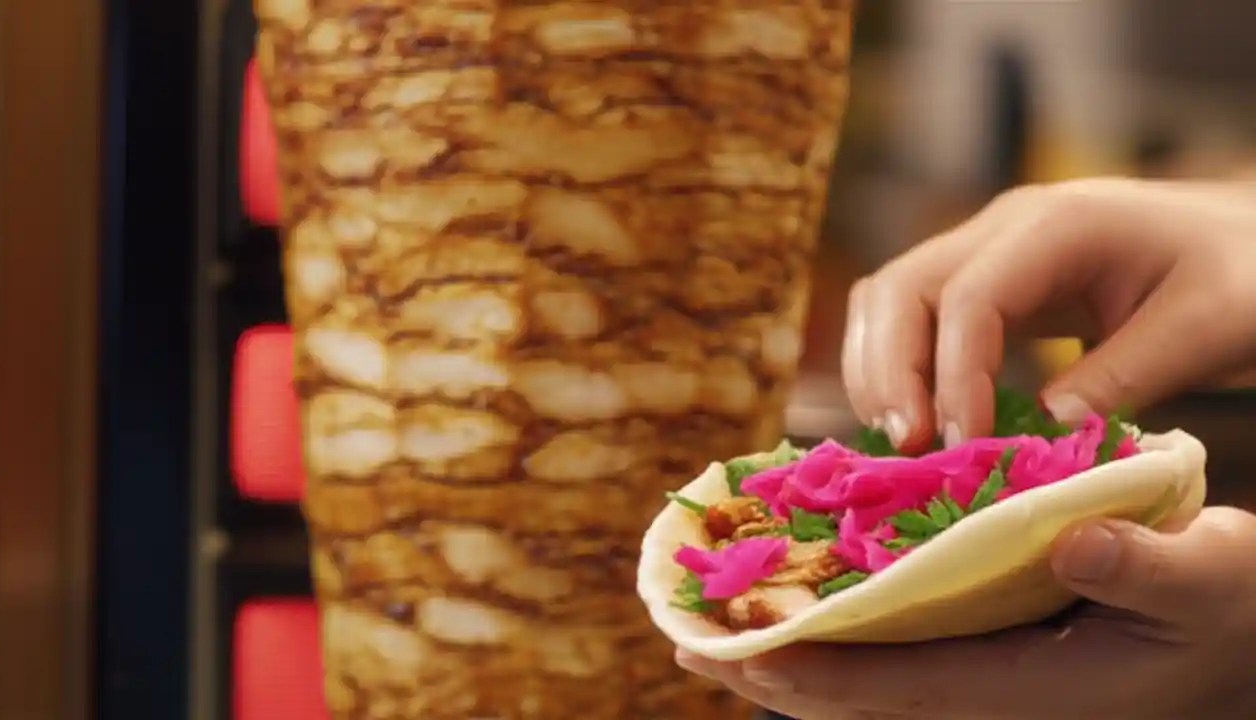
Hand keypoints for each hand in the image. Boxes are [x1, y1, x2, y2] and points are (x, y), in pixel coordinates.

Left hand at [676, 507, 1255, 718]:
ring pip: (858, 667)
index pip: (888, 689)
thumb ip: (1141, 565)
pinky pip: (885, 636)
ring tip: (707, 618)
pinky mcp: (976, 637)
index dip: (804, 675)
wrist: (1236, 624)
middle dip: (764, 669)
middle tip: (680, 639)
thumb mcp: (1205, 577)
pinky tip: (791, 583)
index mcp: (1021, 685)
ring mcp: (974, 664)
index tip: (729, 654)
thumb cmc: (1224, 604)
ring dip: (783, 644)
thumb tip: (1071, 541)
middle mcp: (982, 684)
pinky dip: (829, 615)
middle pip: (850, 689)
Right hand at [841, 178, 1255, 451]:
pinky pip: (915, 318)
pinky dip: (897, 368)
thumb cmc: (1248, 275)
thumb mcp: (1206, 327)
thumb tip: (1037, 432)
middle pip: (900, 288)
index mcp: (1058, 224)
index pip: (968, 296)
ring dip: (879, 370)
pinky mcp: (988, 284)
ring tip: (902, 442)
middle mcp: (1004, 228)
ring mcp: (988, 252)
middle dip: (888, 371)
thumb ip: (1122, 376)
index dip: (950, 375)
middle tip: (906, 448)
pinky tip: (918, 423)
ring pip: (890, 299)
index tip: (962, 446)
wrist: (1255, 244)